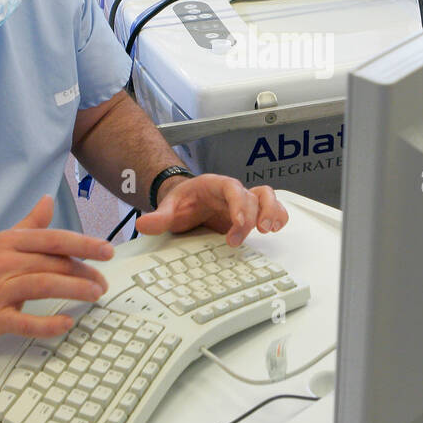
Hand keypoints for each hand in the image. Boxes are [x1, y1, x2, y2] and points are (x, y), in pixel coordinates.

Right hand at [0, 196, 113, 339]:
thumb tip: (48, 201)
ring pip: (43, 286)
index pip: (53, 239)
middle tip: (103, 282)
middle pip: (53, 264)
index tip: (107, 251)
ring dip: (74, 291)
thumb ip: (28, 225)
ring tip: (95, 295)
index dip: (83, 244)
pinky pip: (24, 322)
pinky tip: (66, 322)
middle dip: (84, 273)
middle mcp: (3, 262)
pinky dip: (48, 324)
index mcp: (8, 242)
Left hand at [134, 174, 288, 247]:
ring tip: (269, 230)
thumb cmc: (183, 202)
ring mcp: (245, 202)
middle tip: (244, 236)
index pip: (232, 189)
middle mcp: (234, 192)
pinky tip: (276, 229)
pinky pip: (272, 209)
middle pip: (252, 197)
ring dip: (272, 212)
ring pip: (268, 197)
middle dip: (252, 217)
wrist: (188, 201)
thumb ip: (159, 217)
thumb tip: (143, 225)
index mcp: (216, 185)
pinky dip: (278, 216)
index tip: (236, 225)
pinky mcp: (252, 214)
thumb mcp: (169, 208)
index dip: (238, 206)